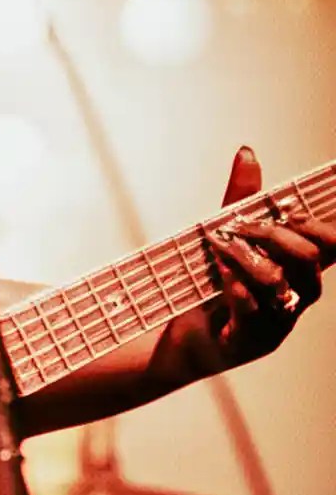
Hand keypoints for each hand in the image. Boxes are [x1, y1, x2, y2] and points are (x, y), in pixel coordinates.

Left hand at [198, 146, 334, 368]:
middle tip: (240, 224)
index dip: (323, 226)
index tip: (286, 209)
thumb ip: (240, 201)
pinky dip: (235, 284)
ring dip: (249, 257)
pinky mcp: (248, 342)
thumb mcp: (224, 239)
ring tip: (218, 244)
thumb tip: (247, 153)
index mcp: (297, 273)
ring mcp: (275, 324)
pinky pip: (252, 310)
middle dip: (276, 235)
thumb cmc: (207, 288)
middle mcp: (295, 299)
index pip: (331, 246)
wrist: (174, 338)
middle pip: (310, 262)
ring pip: (280, 284)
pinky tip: (218, 270)